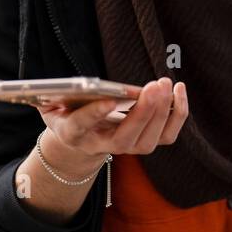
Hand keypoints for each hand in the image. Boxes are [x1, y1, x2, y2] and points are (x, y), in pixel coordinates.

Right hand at [38, 77, 187, 169]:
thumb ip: (52, 96)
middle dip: (143, 112)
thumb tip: (65, 85)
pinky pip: (168, 135)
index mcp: (74, 133)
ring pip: (149, 139)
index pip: (83, 125)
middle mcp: (102, 146)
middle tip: (154, 86)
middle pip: (125, 138)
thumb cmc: (67, 113)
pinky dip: (178, 113)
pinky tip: (178, 90)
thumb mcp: (52, 104)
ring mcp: (127, 148)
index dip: (95, 114)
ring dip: (162, 111)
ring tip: (165, 84)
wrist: (82, 138)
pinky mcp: (146, 142)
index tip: (110, 100)